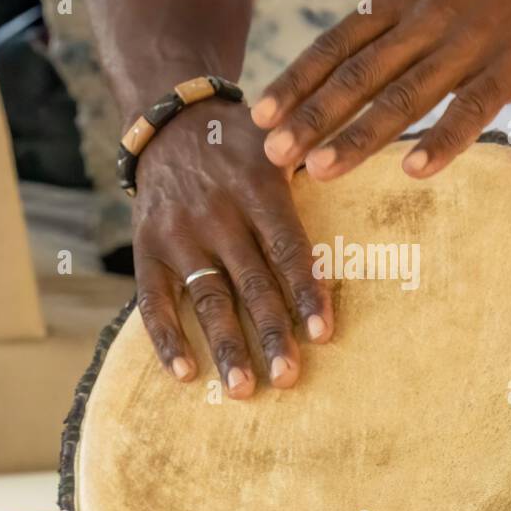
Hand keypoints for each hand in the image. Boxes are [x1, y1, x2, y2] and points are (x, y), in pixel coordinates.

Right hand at [130, 101, 332, 398]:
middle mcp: (218, 214)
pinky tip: (186, 374)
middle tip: (288, 378)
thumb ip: (314, 165)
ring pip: (207, 298)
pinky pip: (153, 300)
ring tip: (242, 389)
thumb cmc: (240, 141)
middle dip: (269, 333)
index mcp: (259, 188)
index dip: (305, 292)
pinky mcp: (146, 248)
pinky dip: (166, 339)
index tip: (321, 334)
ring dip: (225, 345)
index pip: (287, 247)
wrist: (168, 121)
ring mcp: (179, 234)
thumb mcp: (278, 141)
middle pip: (250, 283)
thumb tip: (364, 173)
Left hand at [250, 0, 510, 178]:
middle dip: (313, 116)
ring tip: (323, 170)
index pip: (336, 42)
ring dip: (361, 135)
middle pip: (360, 74)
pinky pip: (473, 107)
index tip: (259, 114)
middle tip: (274, 155)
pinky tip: (415, 170)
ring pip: (407, 95)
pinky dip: (445, 138)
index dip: (297, 78)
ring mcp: (470, 44)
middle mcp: (426, 20)